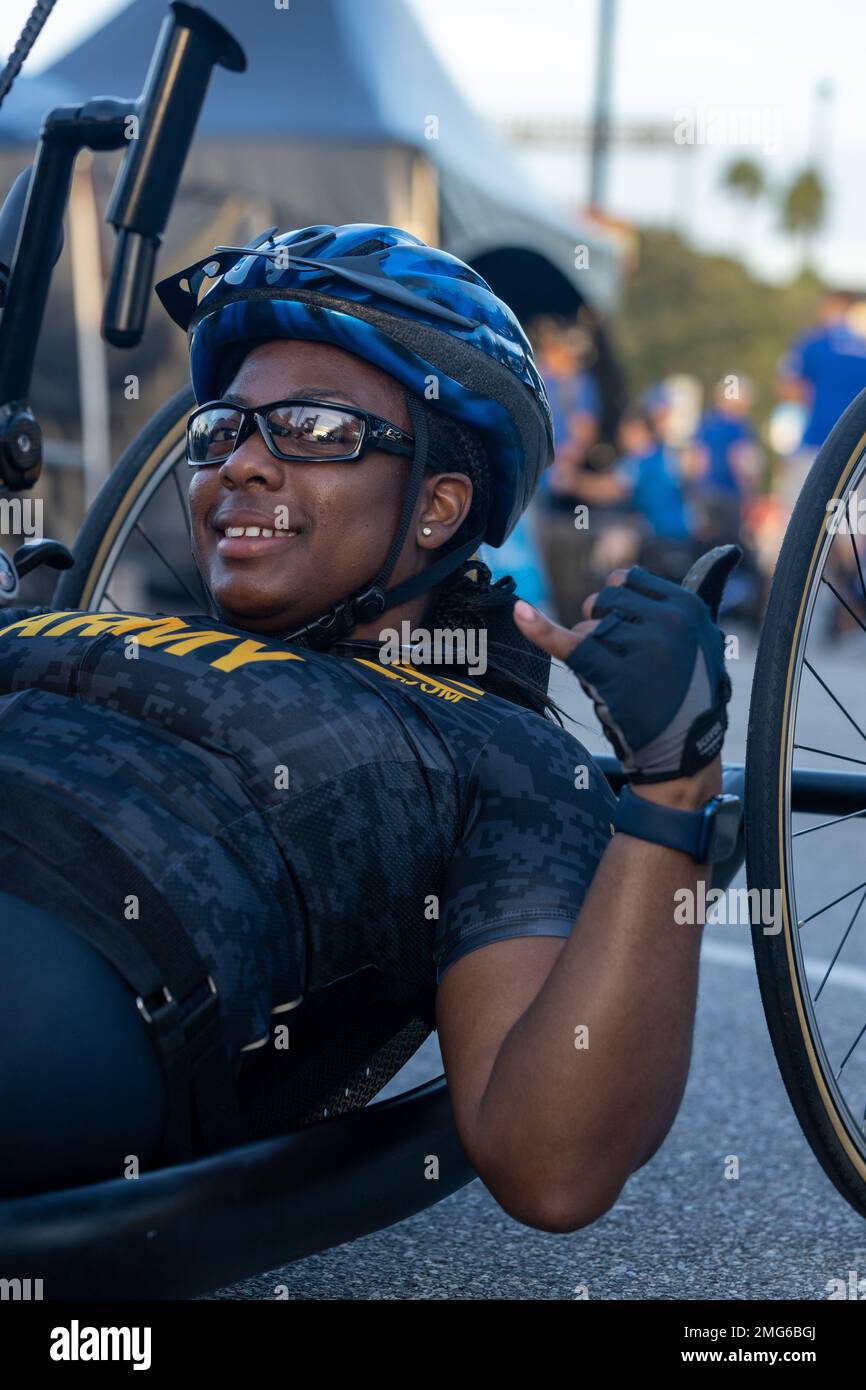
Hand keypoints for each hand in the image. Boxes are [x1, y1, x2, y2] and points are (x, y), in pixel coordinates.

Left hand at [513, 548, 739, 784]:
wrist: (684, 755)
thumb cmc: (690, 696)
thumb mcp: (706, 641)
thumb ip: (696, 599)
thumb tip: (725, 551)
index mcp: (688, 607)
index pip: (626, 579)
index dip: (616, 603)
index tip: (625, 627)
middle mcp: (668, 623)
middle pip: (603, 599)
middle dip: (600, 623)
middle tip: (621, 659)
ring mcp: (641, 650)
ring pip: (587, 627)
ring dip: (590, 648)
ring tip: (617, 678)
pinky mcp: (616, 678)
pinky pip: (569, 645)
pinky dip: (540, 630)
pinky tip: (521, 614)